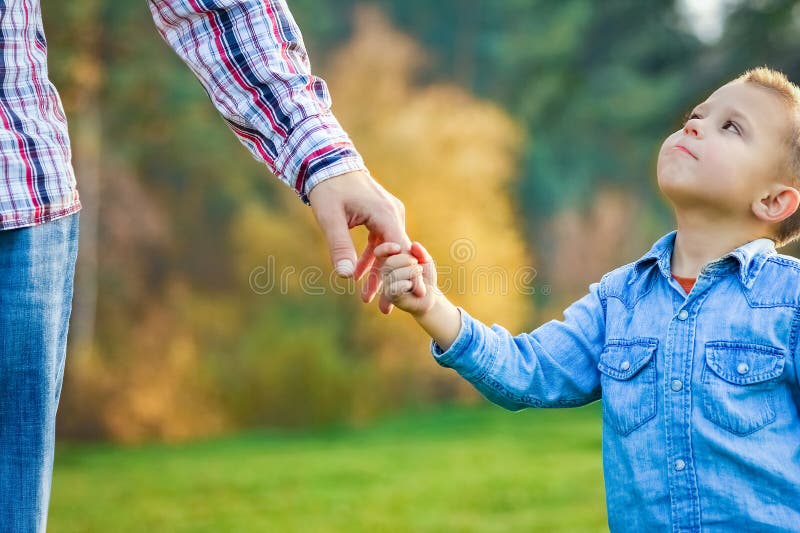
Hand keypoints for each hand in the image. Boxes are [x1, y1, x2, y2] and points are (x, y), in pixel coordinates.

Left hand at [308, 170, 421, 313]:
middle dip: (389, 282)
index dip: (401, 277)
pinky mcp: (380, 215)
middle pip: (397, 255)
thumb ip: (340, 247)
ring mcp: (388, 215)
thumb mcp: (330, 219)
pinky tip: (358, 276)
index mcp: (386, 215)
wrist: (327, 161)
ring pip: (388, 251)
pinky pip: (380, 242)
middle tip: (383, 309)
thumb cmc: (328, 187)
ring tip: (367, 299)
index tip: (398, 299)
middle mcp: (393, 215)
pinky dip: (371, 259)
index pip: (401, 252)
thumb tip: (346, 277)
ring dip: (378, 274)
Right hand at [375, 241, 438, 317]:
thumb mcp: (426, 261)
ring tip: (420, 279)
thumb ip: (420, 252)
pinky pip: (395, 288)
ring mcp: (387, 284)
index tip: (398, 248)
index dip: (385, 248)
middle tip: (419, 268)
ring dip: (411, 274)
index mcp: (392, 260)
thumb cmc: (426, 277)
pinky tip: (412, 286)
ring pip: (394, 275)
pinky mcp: (391, 296)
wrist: (431, 296)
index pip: (380, 252)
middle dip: (406, 261)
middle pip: (390, 262)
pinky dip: (407, 285)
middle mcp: (386, 272)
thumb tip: (414, 244)